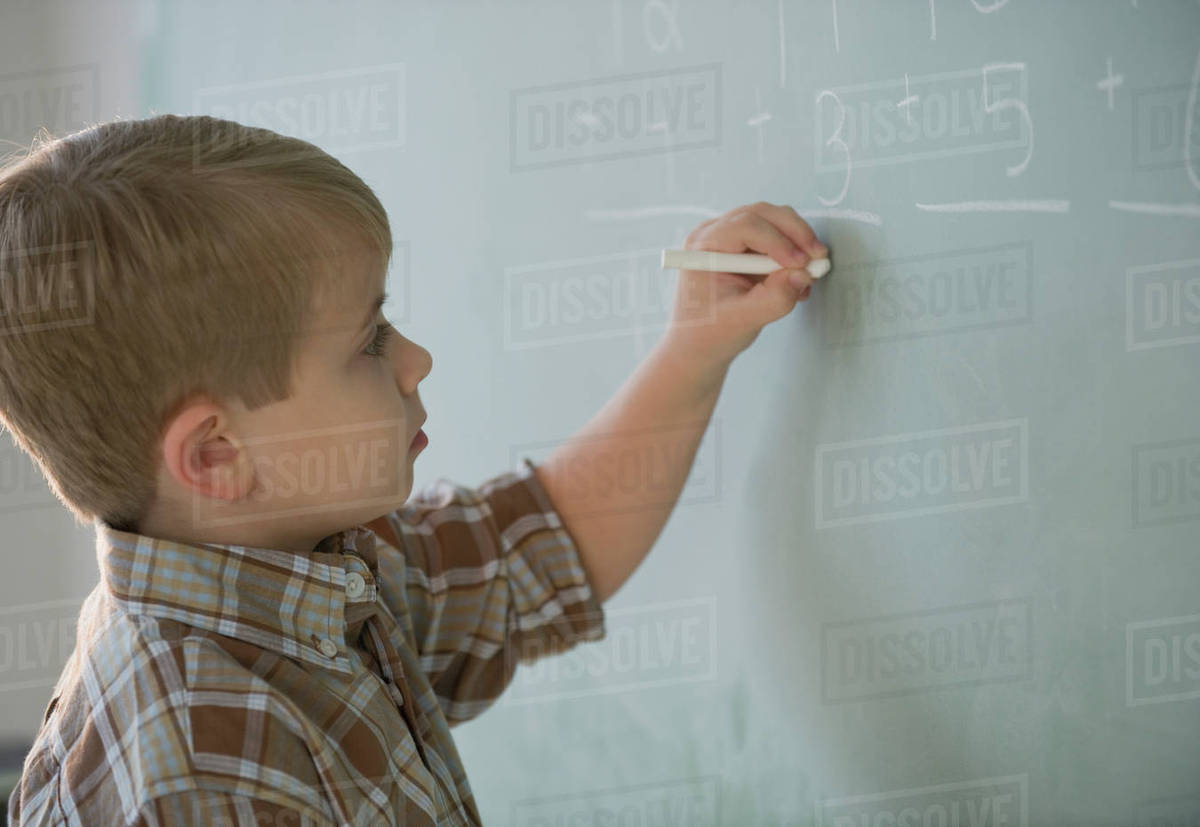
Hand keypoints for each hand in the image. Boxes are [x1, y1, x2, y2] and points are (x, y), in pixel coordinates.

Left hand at [663, 202, 826, 369]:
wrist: (701, 343)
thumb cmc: (711, 332)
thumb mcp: (742, 320)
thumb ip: (773, 299)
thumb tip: (802, 276)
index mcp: (703, 248)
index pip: (744, 226)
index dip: (777, 240)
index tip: (800, 263)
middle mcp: (715, 234)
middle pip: (762, 214)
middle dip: (795, 233)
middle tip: (818, 256)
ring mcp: (731, 237)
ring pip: (773, 221)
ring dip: (798, 241)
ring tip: (811, 272)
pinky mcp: (748, 246)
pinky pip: (778, 236)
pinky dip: (796, 252)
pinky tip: (800, 281)